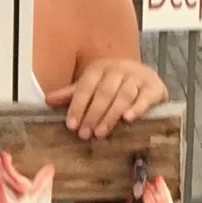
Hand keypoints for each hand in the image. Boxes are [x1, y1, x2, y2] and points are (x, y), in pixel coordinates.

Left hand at [44, 59, 168, 141]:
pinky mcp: (154, 86)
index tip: (71, 125)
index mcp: (100, 68)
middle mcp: (119, 69)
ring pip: (123, 95)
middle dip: (93, 114)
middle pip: (104, 92)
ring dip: (111, 115)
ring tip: (101, 133)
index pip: (86, 86)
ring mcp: (138, 76)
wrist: (146, 80)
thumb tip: (48, 100)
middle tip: (85, 134)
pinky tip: (128, 119)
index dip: (78, 105)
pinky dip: (137, 108)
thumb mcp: (92, 88)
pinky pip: (145, 97)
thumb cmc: (113, 86)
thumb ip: (72, 94)